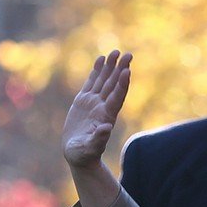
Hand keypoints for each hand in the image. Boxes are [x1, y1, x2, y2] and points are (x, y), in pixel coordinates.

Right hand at [63, 50, 130, 169]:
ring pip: (104, 81)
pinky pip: (92, 83)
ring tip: (116, 52)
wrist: (78, 154)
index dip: (122, 84)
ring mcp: (94, 103)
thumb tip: (106, 129)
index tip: (127, 71)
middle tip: (128, 54)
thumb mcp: (89, 148)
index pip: (116, 97)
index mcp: (106, 116)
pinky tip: (101, 60)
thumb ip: (98, 139)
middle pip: (114, 84)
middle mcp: (102, 107)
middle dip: (120, 69)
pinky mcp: (84, 101)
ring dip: (110, 67)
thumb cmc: (84, 154)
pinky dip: (96, 71)